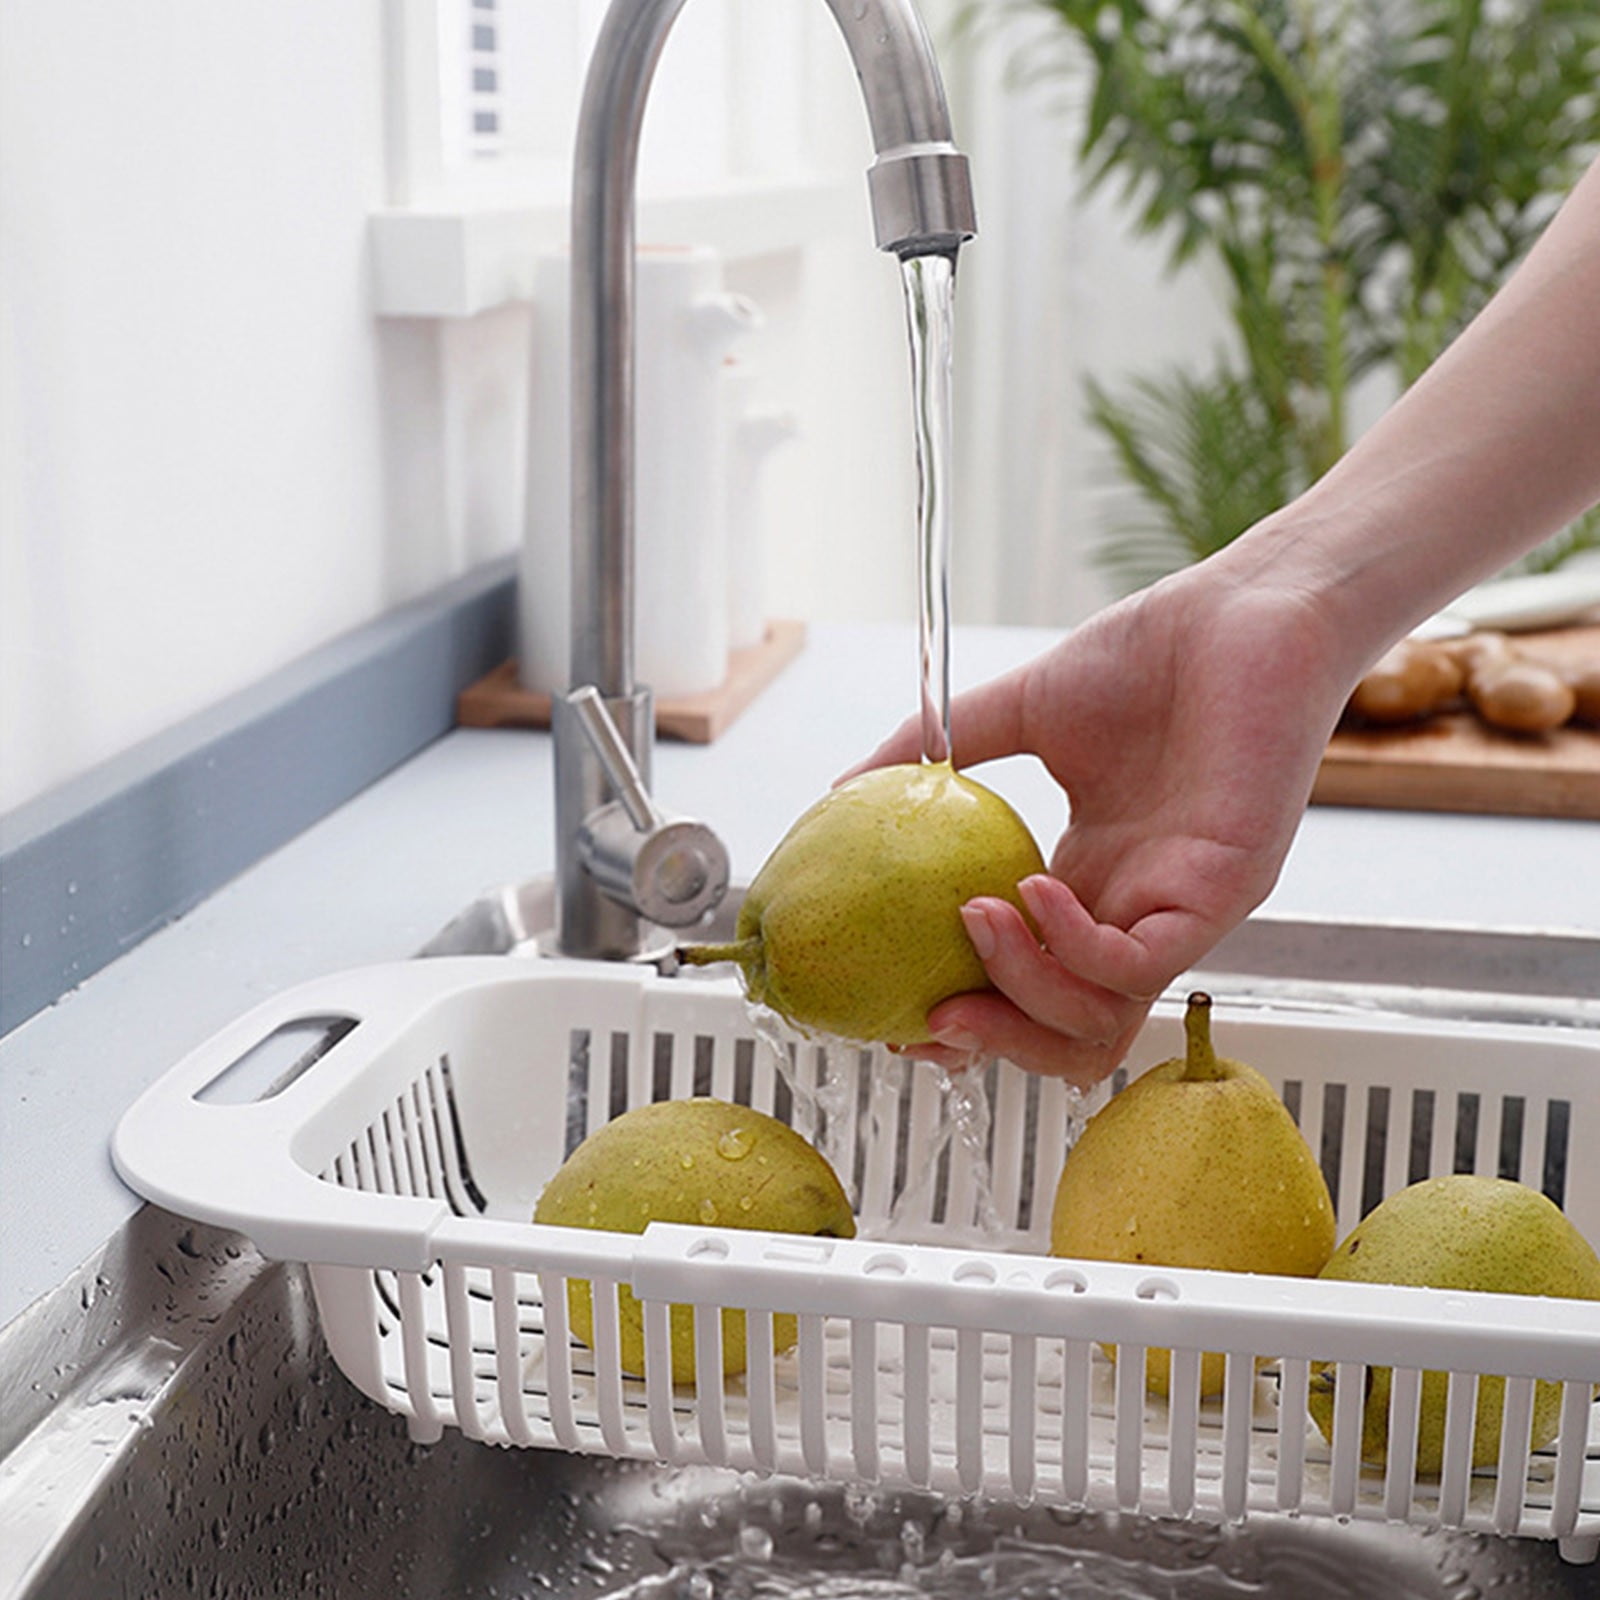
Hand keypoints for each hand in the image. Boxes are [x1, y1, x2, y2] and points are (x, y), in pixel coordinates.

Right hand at [849, 553, 1353, 1084]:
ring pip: (1100, 1020)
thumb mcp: (1021, 711)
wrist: (1245, 609)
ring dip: (1021, 991)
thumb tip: (841, 792)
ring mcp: (1179, 910)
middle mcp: (1132, 911)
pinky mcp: (1223, 891)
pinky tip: (1034, 888)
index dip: (965, 1010)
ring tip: (973, 918)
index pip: (1027, 984)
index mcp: (1088, 882)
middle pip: (1064, 1033)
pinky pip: (1138, 962)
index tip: (899, 1008)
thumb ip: (938, 753)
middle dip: (989, 1041)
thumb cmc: (1153, 656)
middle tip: (925, 1018)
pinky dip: (1073, 945)